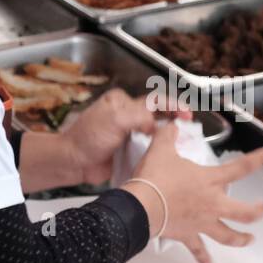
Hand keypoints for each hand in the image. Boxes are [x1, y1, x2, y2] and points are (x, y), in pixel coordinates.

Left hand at [60, 88, 190, 184]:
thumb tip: (155, 125)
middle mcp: (126, 115)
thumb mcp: (115, 120)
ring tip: (183, 139)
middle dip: (174, 117)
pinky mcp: (128, 150)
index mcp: (122, 102)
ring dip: (168, 134)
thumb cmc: (87, 138)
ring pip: (154, 131)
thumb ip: (139, 116)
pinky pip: (148, 148)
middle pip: (157, 113)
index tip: (186, 112)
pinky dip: (158, 149)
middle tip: (189, 124)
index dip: (173, 104)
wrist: (73, 162)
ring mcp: (128, 133)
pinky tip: (167, 154)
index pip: (153, 100)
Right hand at [124, 123, 262, 262]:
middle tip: (262, 208)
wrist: (140, 206)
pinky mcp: (188, 235)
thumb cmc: (154, 179)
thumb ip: (169, 135)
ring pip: (228, 235)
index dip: (258, 160)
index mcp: (210, 181)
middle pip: (244, 212)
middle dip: (256, 211)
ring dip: (241, 238)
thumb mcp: (161, 149)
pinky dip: (203, 258)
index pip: (240, 168)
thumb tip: (172, 125)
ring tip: (250, 239)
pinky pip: (198, 250)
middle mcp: (212, 204)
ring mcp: (202, 222)